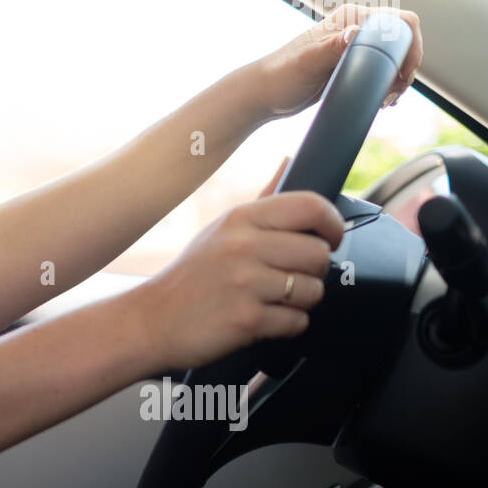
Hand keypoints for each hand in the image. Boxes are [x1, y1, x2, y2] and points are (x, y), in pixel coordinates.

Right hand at [131, 188, 343, 371]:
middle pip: (319, 253)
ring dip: (301, 301)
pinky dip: (287, 325)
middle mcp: (243, 246)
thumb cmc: (192, 275)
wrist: (153, 320)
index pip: (311, 206)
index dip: (333, 224)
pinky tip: (263, 318)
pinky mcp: (247, 319)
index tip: (329, 238)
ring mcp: (245, 283)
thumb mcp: (221, 228)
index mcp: (240, 219)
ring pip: (313, 290)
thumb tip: (290, 162)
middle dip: (314, 271)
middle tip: (292, 276)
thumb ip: (262, 199)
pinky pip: (297, 322)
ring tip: (273, 299)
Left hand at [253, 3, 423, 120]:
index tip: (402, 75)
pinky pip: (384, 70)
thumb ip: (331, 47)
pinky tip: (382, 99)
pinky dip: (389, 84)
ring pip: (396, 57)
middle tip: (392, 94)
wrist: (264, 95)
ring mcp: (356, 47)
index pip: (401, 22)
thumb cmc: (280, 76)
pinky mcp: (353, 64)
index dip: (411, 47)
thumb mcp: (307, 63)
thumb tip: (355, 33)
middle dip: (406, 67)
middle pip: (403, 40)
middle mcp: (356, 28)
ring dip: (399, 79)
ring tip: (386, 100)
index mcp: (350, 18)